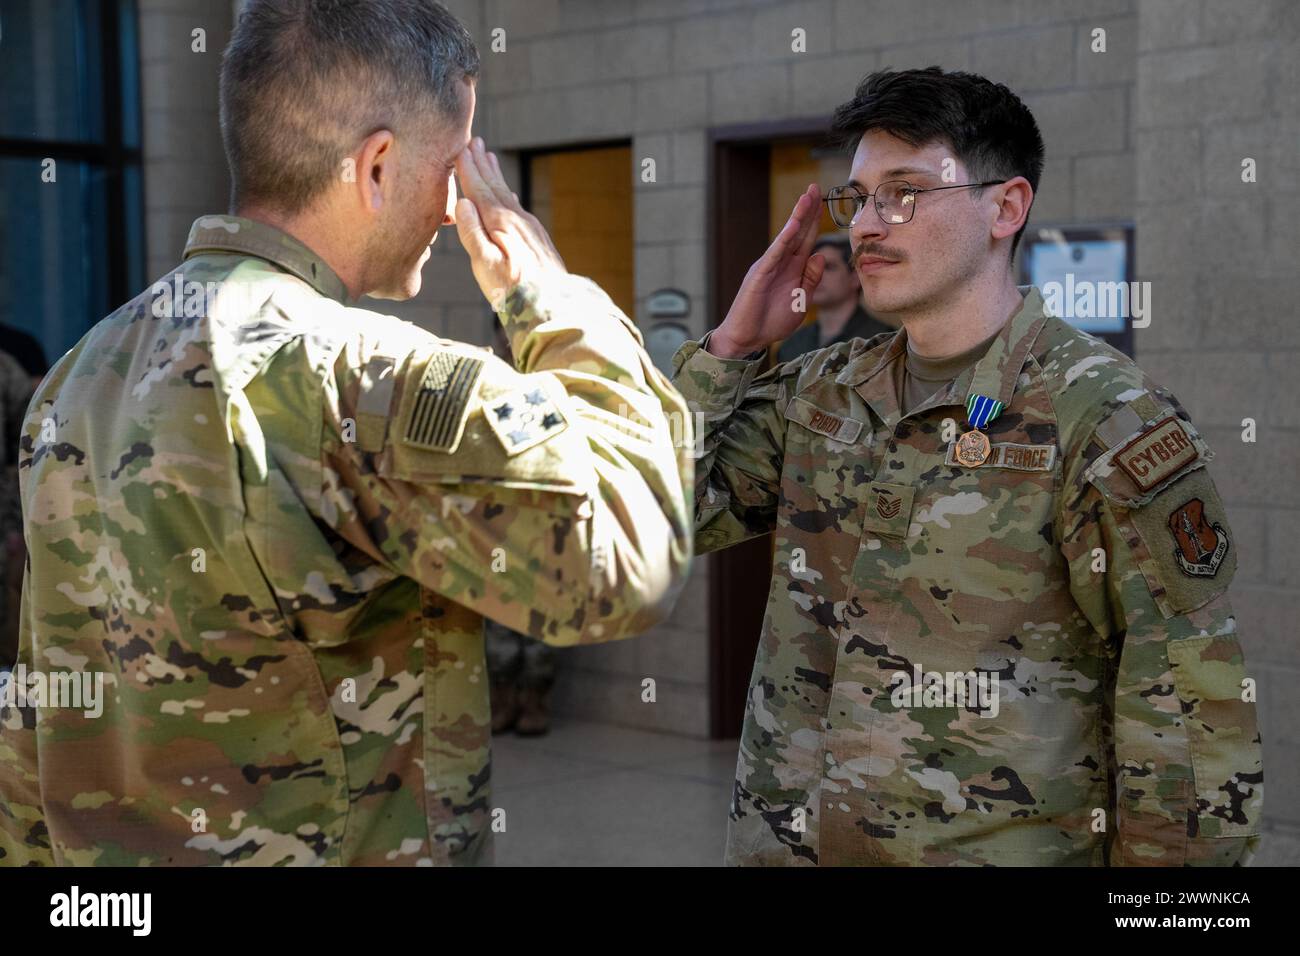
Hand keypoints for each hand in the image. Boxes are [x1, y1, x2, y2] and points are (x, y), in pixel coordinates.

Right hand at [454, 137, 565, 307]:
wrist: (552, 305)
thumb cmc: (513, 291)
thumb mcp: (485, 265)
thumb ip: (473, 233)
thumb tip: (462, 203)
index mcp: (500, 223)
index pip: (479, 189)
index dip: (468, 169)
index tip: (459, 149)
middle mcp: (517, 219)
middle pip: (495, 185)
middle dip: (483, 164)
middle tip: (475, 141)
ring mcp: (529, 227)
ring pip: (507, 194)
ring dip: (496, 175)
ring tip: (489, 158)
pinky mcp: (537, 237)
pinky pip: (517, 206)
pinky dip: (508, 194)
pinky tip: (508, 194)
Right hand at [710, 184, 825, 358]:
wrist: (747, 339)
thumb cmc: (771, 322)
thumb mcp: (801, 302)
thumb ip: (810, 279)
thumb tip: (819, 255)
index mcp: (792, 269)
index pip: (806, 239)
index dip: (814, 220)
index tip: (822, 200)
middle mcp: (780, 263)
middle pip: (797, 232)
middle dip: (806, 210)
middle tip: (815, 187)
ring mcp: (768, 267)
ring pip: (786, 238)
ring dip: (797, 218)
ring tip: (807, 198)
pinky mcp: (759, 277)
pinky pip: (774, 255)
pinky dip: (783, 240)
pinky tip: (793, 226)